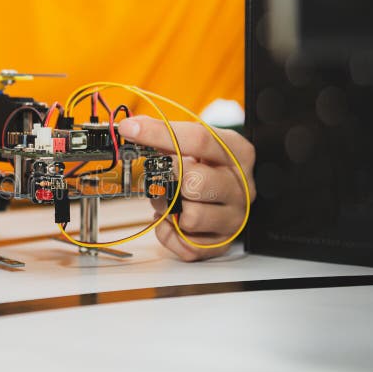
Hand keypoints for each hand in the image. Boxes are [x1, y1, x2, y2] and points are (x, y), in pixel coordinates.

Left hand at [118, 116, 255, 260]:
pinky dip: (168, 232)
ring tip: (168, 201)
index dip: (159, 133)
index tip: (130, 129)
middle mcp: (242, 187)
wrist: (230, 198)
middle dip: (168, 180)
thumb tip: (132, 126)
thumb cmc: (210, 169)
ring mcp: (234, 218)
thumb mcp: (197, 146)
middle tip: (161, 177)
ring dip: (169, 210)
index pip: (199, 139)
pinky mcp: (221, 244)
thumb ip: (168, 136)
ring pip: (191, 217)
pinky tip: (171, 220)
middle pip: (195, 182)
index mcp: (238, 153)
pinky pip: (185, 244)